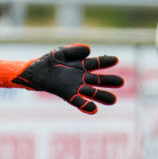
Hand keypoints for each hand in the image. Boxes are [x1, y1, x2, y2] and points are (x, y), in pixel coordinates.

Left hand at [0, 44, 124, 113]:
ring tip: (113, 100)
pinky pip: (79, 101)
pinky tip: (93, 109)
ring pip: (92, 92)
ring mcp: (76, 87)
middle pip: (99, 80)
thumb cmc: (49, 61)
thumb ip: (74, 49)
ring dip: (102, 96)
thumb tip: (89, 49)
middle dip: (110, 81)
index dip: (106, 61)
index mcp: (82, 65)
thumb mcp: (61, 52)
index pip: (97, 63)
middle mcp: (82, 77)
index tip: (116, 59)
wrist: (35, 72)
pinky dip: (86, 105)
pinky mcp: (68, 95)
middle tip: (121, 82)